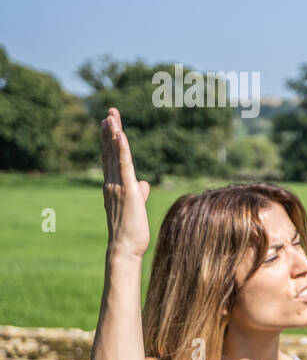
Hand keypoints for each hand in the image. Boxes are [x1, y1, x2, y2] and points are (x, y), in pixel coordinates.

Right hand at [100, 106, 150, 259]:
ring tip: (112, 116)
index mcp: (113, 186)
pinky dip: (122, 149)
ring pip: (115, 155)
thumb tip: (143, 183)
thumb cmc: (132, 230)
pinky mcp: (128, 190)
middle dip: (110, 131)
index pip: (111, 158)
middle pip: (110, 152)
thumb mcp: (136, 206)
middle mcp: (111, 183)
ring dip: (114, 134)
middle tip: (110, 112)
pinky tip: (121, 135)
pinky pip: (124, 165)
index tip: (110, 123)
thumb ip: (138, 192)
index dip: (111, 140)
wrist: (126, 247)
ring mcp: (118, 186)